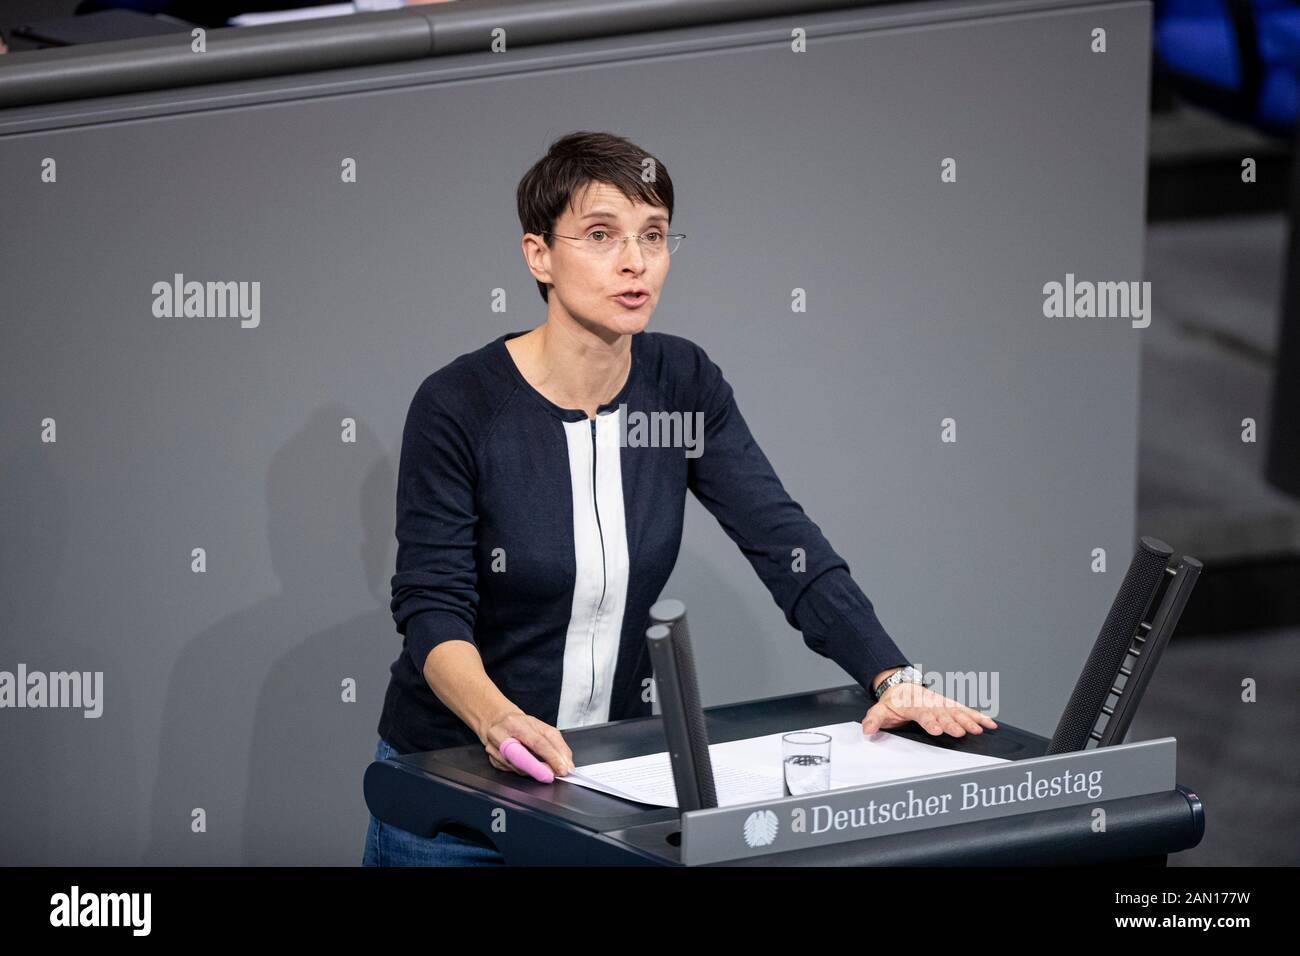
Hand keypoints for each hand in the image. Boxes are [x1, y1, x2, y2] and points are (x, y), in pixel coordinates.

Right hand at [480, 708, 574, 776]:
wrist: (496, 721)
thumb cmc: (520, 724)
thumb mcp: (540, 726)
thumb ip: (555, 742)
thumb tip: (566, 762)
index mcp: (516, 723)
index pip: (537, 741)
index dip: (552, 757)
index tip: (563, 768)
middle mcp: (501, 735)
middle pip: (523, 757)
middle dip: (541, 769)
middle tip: (554, 775)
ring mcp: (493, 749)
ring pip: (517, 768)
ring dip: (534, 772)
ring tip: (545, 772)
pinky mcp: (491, 760)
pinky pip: (511, 771)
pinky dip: (524, 772)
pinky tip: (529, 769)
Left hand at [861, 681, 997, 736]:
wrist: (901, 686)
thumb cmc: (893, 701)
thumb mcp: (879, 709)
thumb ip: (873, 719)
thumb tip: (867, 729)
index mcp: (913, 704)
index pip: (922, 714)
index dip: (930, 721)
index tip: (937, 729)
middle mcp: (930, 703)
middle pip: (942, 713)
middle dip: (952, 723)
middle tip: (961, 732)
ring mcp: (942, 703)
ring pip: (957, 711)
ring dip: (968, 720)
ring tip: (979, 729)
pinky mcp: (950, 705)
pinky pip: (966, 710)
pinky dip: (978, 716)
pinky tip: (990, 723)